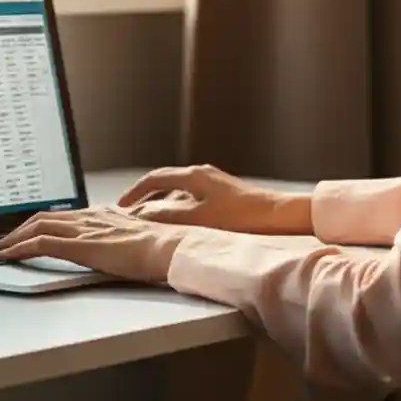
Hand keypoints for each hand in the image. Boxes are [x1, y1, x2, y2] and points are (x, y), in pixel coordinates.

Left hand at [0, 206, 189, 282]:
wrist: (169, 247)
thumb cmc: (161, 247)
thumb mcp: (137, 237)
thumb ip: (123, 238)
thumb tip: (120, 247)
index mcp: (103, 214)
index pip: (64, 215)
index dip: (43, 222)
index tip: (31, 230)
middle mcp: (89, 217)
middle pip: (46, 217)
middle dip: (22, 228)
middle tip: (7, 239)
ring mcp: (83, 230)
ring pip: (38, 227)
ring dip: (16, 238)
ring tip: (2, 248)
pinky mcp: (80, 246)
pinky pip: (42, 244)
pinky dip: (21, 248)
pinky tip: (10, 256)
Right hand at [117, 164, 312, 234]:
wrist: (280, 216)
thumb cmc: (242, 217)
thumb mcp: (199, 219)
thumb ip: (168, 216)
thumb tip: (141, 215)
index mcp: (194, 176)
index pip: (154, 178)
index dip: (134, 192)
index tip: (120, 207)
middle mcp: (202, 175)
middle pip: (165, 183)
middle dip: (145, 198)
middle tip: (131, 215)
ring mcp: (214, 184)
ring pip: (178, 193)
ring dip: (162, 205)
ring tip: (151, 222)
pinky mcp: (224, 196)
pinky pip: (191, 199)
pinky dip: (178, 209)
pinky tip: (179, 226)